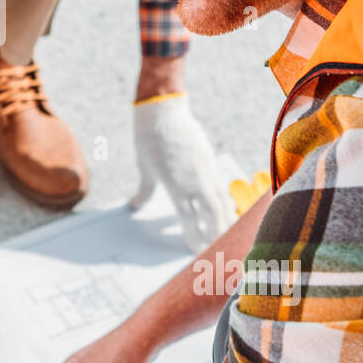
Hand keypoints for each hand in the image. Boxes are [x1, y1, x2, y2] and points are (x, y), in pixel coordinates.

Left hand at [131, 93, 232, 252]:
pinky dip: (226, 202)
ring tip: (229, 237)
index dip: (194, 236)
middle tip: (219, 251)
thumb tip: (133, 206)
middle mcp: (194, 179)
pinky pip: (221, 187)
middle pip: (212, 213)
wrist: (163, 110)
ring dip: (225, 220)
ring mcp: (205, 170)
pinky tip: (228, 212)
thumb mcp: (144, 167)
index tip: (196, 251)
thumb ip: (144, 190)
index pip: (188, 218)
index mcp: (175, 184)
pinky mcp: (210, 161)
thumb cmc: (149, 139)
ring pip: (221, 201)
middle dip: (216, 233)